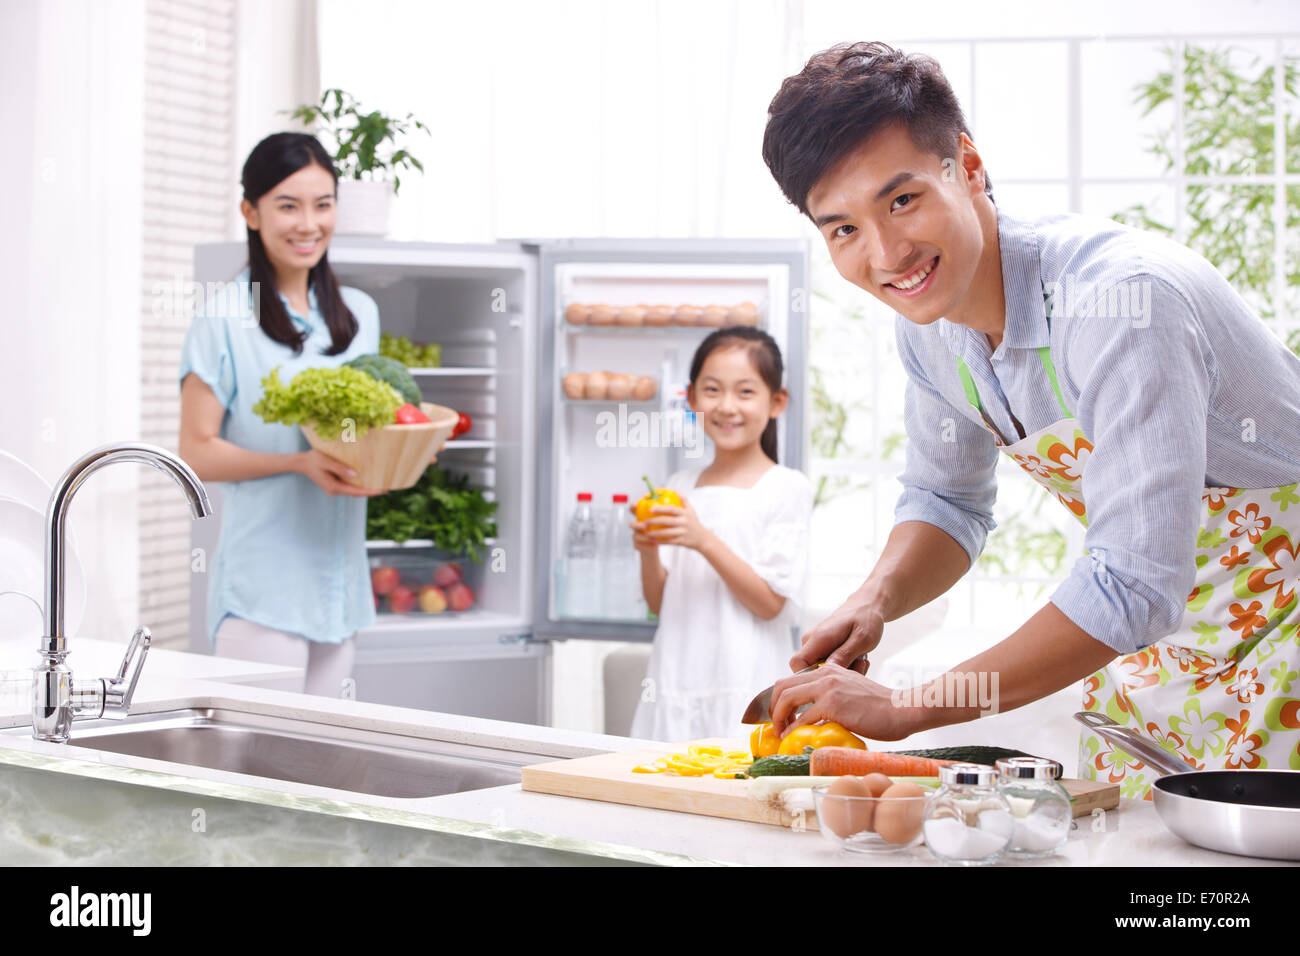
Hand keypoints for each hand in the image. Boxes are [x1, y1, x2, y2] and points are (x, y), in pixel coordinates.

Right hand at [296, 450, 386, 496]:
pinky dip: (359, 484)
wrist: (302, 462)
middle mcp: (335, 490)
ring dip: (366, 488)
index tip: (382, 491)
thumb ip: (339, 468)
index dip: (370, 491)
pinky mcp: (335, 485)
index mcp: (333, 486)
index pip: (355, 491)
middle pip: (356, 493)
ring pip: (354, 490)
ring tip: (381, 485)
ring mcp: (335, 489)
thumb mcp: (325, 461)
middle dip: (371, 491)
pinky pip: (350, 486)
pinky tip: (369, 480)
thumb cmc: (313, 459)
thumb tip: (354, 474)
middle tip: (387, 488)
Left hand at [636, 498, 711, 551]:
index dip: (660, 508)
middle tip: (644, 522)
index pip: (671, 509)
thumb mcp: (691, 510)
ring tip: (646, 532)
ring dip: (654, 533)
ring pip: (666, 533)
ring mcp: (683, 532)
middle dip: (654, 521)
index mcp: (685, 513)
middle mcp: (684, 522)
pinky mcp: (682, 542)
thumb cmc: (693, 522)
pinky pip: (669, 542)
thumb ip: (683, 499)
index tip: (650, 509)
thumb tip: (673, 490)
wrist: (703, 539)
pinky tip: (652, 540)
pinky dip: (660, 542)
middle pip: (666, 521)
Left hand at [769, 662, 914, 741]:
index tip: (777, 713)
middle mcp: (825, 675)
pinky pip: (803, 717)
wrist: (901, 709)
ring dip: (779, 718)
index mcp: (828, 671)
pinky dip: (793, 729)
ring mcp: (828, 688)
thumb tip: (812, 712)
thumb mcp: (850, 690)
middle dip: (773, 707)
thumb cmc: (879, 706)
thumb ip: (830, 695)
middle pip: (782, 686)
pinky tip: (792, 737)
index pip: (790, 679)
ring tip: (781, 732)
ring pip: (787, 698)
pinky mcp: (833, 704)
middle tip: (775, 724)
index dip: (777, 697)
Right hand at [791, 595, 885, 673]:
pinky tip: (855, 660)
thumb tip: (827, 671)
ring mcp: (815, 644)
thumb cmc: (866, 618)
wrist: (866, 605)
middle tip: (857, 669)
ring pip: (818, 669)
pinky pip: (824, 664)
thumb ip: (844, 655)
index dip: (808, 677)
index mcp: (819, 637)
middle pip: (808, 670)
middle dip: (831, 677)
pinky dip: (840, 666)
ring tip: (859, 662)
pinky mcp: (821, 647)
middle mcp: (812, 640)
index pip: (797, 663)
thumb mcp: (862, 639)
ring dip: (839, 672)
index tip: (831, 680)